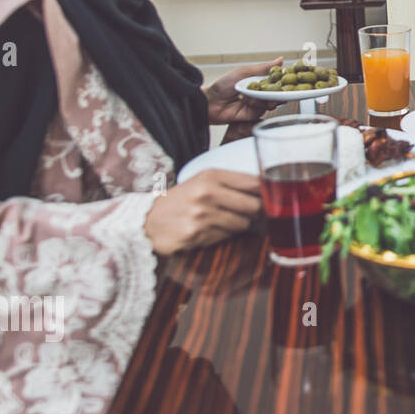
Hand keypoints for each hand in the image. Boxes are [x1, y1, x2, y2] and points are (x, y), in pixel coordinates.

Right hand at [143, 169, 261, 255]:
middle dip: (253, 212)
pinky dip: (222, 236)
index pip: (253, 182)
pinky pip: (225, 237)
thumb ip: (230, 183)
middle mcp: (206, 193)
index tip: (268, 196)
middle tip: (244, 213)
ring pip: (243, 224)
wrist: (146, 221)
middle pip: (254, 206)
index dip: (265, 192)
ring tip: (220, 221)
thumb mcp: (201, 182)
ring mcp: (201, 214)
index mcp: (210, 176)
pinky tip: (208, 231)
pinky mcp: (196, 234)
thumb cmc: (179, 201)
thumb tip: (266, 189)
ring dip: (237, 226)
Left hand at [204, 57, 283, 124]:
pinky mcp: (254, 114)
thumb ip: (263, 68)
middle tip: (282, 89)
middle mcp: (260, 92)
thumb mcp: (244, 72)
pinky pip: (262, 110)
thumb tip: (280, 60)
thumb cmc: (223, 85)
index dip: (284, 79)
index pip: (276, 80)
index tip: (290, 78)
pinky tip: (251, 102)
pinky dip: (258, 105)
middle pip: (277, 92)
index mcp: (259, 80)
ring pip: (271, 101)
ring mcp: (258, 103)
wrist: (210, 102)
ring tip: (261, 96)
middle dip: (280, 91)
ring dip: (267, 98)